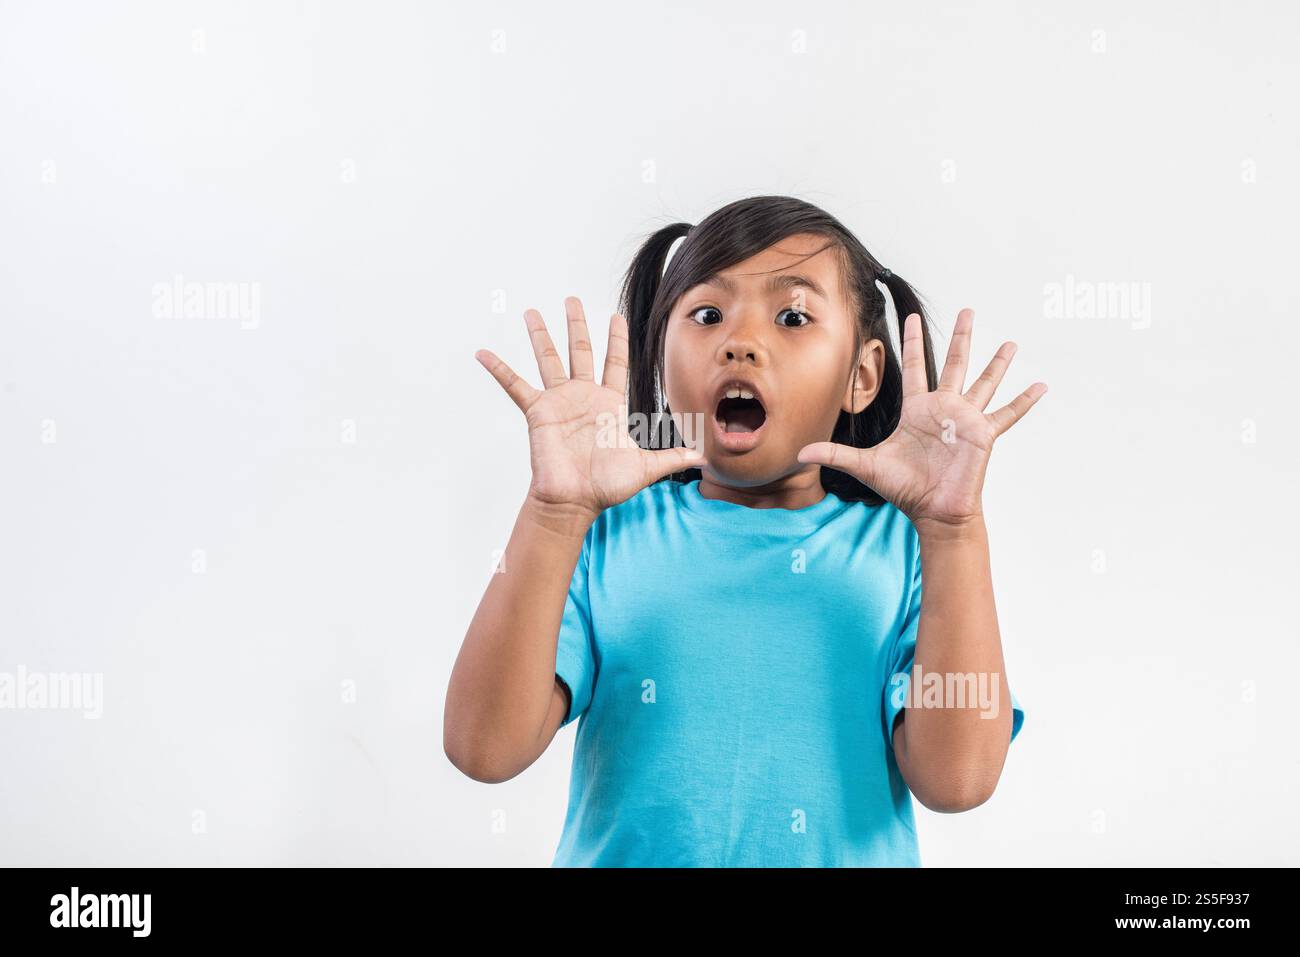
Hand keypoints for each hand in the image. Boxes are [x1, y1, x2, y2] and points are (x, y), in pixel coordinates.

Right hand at [476, 297, 705, 519]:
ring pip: (548, 360)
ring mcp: (559, 402)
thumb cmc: (607, 486)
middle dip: (577, 325)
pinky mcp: (538, 412)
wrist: (576, 501)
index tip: (616, 316)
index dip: (616, 340)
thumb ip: (674, 456)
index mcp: (609, 404)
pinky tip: (484, 353)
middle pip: (580, 351)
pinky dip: (499, 369)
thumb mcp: (647, 467)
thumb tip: (705, 456)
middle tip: (571, 300)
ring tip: (532, 312)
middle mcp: (583, 397)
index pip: (614, 363)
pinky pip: (515, 386)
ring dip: (540, 336)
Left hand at [797, 308, 1046, 531]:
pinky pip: (1008, 414)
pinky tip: (1041, 385)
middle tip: (968, 310)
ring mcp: (966, 420)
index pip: (914, 366)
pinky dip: (1025, 401)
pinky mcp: (984, 434)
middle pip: (953, 363)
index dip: (912, 341)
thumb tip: (800, 452)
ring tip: (1011, 342)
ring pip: (984, 382)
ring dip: (997, 362)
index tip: (912, 316)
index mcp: (918, 410)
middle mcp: (944, 409)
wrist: (933, 511)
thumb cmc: (904, 489)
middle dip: (960, 336)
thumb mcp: (866, 466)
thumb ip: (836, 453)